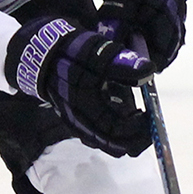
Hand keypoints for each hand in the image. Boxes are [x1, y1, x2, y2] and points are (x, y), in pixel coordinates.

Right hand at [6, 18, 154, 157]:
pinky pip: (104, 129)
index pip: (116, 136)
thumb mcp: (95, 53)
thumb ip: (120, 64)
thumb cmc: (68, 52)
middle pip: (116, 144)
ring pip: (111, 138)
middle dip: (138, 136)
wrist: (41, 50)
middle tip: (151, 120)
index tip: (151, 114)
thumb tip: (148, 70)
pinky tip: (129, 112)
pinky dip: (120, 124)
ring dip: (130, 131)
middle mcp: (81, 122)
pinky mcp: (81, 115)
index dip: (138, 131)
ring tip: (142, 116)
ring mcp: (80, 120)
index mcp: (84, 111)